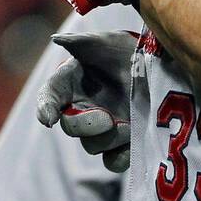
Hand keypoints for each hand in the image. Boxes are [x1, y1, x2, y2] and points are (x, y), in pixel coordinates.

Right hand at [37, 30, 137, 172]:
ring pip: (94, 145)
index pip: (48, 99)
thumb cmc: (122, 49)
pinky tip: (133, 143)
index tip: (48, 118)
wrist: (155, 64)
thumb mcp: (104, 41)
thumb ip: (82, 42)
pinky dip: (121, 157)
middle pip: (71, 128)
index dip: (45, 109)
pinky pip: (115, 160)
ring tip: (127, 123)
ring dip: (109, 138)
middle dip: (85, 125)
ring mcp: (103, 128)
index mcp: (69, 85)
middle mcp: (82, 109)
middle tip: (106, 119)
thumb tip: (58, 39)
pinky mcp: (123, 142)